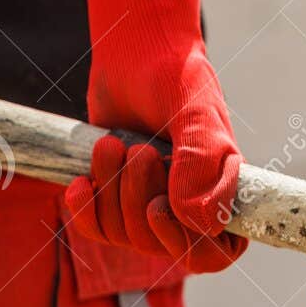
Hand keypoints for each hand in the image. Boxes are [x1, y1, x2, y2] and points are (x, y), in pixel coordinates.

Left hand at [64, 0, 246, 272]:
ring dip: (111, 192)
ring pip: (126, 238)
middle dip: (137, 200)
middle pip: (162, 248)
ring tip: (112, 144)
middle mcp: (192, 208)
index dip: (185, 245)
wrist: (135, 52)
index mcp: (225, 194)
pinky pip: (98, 231)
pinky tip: (80, 182)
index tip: (157, 208)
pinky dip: (86, 210)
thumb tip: (199, 221)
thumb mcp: (196, 113)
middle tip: (138, 150)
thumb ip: (203, 162)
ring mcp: (153, 206)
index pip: (215, 254)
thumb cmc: (176, 76)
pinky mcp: (117, 200)